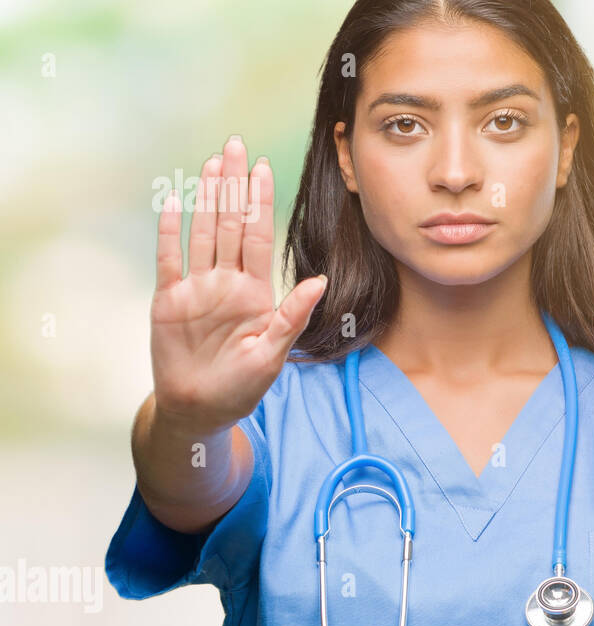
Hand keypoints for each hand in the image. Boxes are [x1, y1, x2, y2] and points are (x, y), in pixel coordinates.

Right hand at [150, 135, 325, 433]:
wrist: (200, 409)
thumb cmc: (242, 385)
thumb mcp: (274, 353)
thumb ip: (293, 315)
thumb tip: (322, 281)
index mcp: (254, 291)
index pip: (258, 235)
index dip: (261, 201)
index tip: (265, 168)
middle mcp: (225, 282)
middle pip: (230, 223)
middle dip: (234, 184)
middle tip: (237, 145)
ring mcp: (196, 288)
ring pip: (202, 232)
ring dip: (206, 197)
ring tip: (212, 163)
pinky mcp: (168, 301)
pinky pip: (169, 260)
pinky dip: (170, 232)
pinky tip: (175, 202)